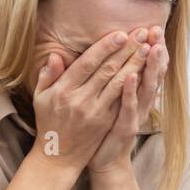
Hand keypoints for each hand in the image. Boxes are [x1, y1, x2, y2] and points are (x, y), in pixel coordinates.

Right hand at [30, 28, 142, 173]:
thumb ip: (49, 75)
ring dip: (135, 64)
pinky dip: (134, 86)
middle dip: (127, 50)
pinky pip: (122, 101)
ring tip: (148, 48)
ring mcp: (95, 112)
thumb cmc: (49, 122)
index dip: (105, 47)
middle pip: (108, 70)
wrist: (58, 156)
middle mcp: (80, 99)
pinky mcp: (106, 122)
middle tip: (142, 33)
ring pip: (118, 83)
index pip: (88, 63)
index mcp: (64, 89)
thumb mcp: (41, 98)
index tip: (120, 33)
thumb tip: (55, 55)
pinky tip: (144, 73)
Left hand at [88, 26, 168, 176]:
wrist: (106, 161)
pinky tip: (131, 76)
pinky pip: (128, 106)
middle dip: (155, 51)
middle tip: (157, 30)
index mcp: (138, 94)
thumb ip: (120, 80)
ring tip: (151, 46)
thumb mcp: (115, 101)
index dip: (153, 48)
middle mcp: (141, 102)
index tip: (153, 27)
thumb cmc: (107, 128)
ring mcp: (135, 114)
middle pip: (152, 72)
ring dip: (148, 66)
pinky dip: (131, 91)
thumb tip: (127, 60)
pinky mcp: (126, 126)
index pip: (149, 66)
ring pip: (145, 87)